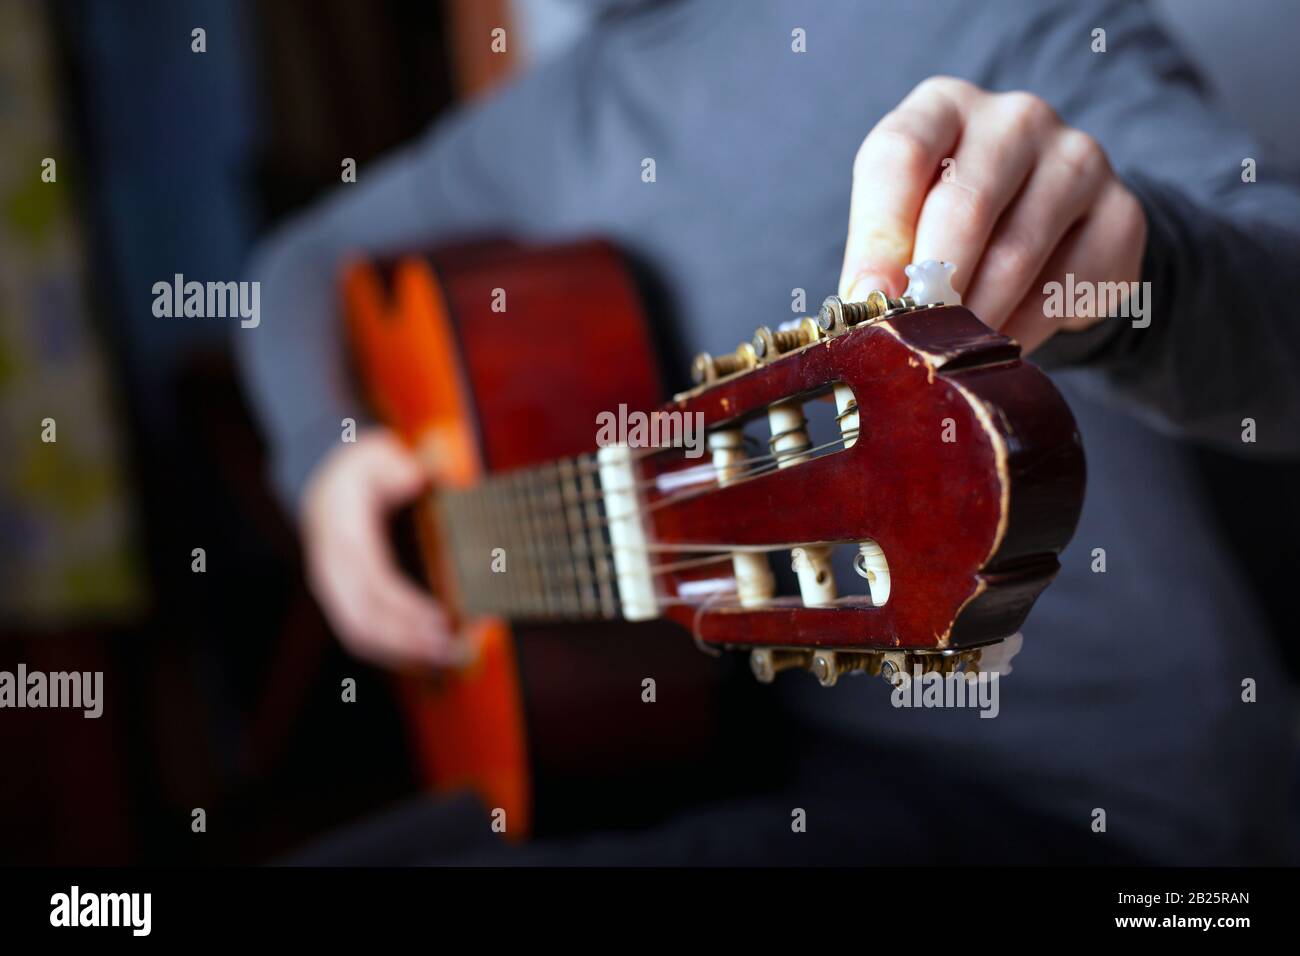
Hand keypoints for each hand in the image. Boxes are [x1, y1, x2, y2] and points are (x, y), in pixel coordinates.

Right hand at [300, 429, 457, 667]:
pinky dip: (393, 652)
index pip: (375, 582)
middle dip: (411, 641)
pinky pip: (362, 636)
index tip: (443, 619)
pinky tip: (428, 657)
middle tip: (457, 649)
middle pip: (366, 619)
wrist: (322, 486)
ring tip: (451, 658)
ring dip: (405, 653)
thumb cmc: (360, 472)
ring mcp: (333, 590)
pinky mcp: (342, 603)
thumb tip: (415, 478)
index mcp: (343, 536)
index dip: (407, 607)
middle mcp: (332, 570)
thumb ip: (394, 465)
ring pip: (361, 635)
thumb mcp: (375, 454)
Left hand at [839, 77, 1146, 352]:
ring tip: (950, 351)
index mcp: (942, 108)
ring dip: (976, 318)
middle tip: (910, 339)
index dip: (879, 235)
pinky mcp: (1120, 213)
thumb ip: (883, 252)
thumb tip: (863, 305)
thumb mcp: (905, 221)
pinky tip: (1004, 342)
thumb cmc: (949, 223)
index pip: (900, 154)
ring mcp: (1077, 159)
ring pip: (1017, 254)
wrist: (1052, 227)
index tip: (867, 299)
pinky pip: (1066, 285)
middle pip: (964, 205)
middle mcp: (1015, 119)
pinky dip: (1027, 327)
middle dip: (931, 286)